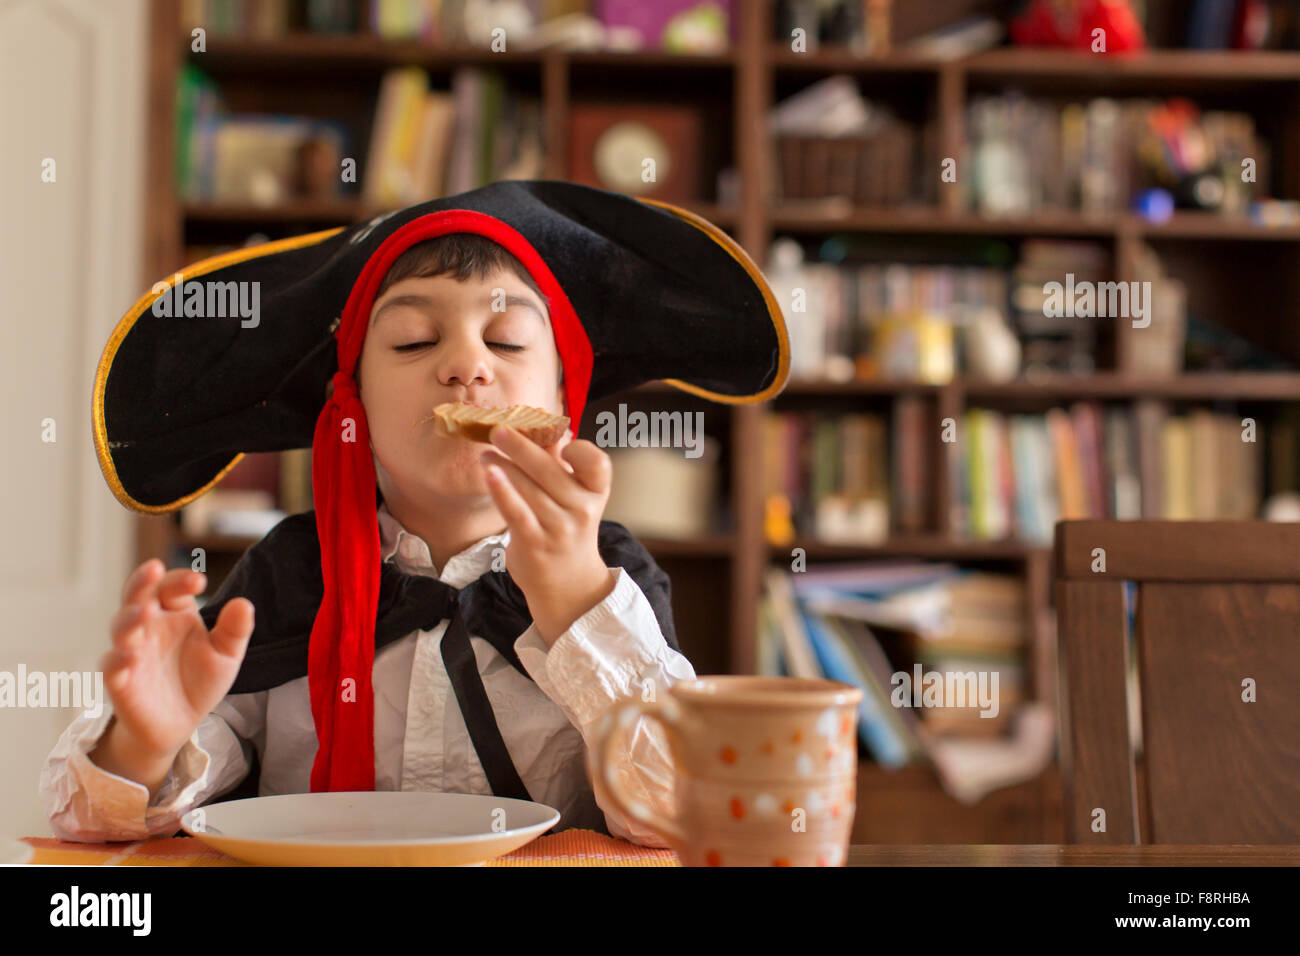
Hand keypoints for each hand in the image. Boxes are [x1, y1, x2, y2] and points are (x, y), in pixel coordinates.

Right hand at [96, 559, 254, 765]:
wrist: (181, 724)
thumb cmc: (200, 681)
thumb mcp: (226, 654)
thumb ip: (235, 629)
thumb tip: (244, 603)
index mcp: (174, 613)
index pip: (172, 587)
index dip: (181, 580)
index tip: (199, 581)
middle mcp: (149, 626)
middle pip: (137, 595)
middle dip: (142, 581)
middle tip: (153, 568)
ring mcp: (131, 651)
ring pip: (121, 626)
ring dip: (130, 618)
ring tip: (145, 612)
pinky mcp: (120, 681)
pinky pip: (111, 667)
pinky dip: (118, 660)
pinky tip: (130, 656)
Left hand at [479, 425, 616, 645]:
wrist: (568, 584)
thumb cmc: (567, 530)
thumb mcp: (574, 498)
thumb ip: (560, 465)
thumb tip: (545, 426)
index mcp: (596, 493)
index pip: (598, 464)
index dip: (581, 450)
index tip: (562, 443)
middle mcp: (582, 510)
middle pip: (551, 470)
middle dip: (521, 446)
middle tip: (499, 430)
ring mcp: (559, 528)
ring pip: (527, 488)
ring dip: (503, 466)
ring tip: (487, 453)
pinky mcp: (534, 543)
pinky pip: (515, 512)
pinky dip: (502, 490)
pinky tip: (488, 473)